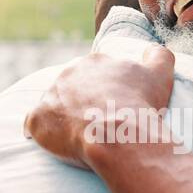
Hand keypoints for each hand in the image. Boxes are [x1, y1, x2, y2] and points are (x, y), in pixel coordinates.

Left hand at [24, 44, 173, 168]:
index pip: (95, 74)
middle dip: (81, 103)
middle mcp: (68, 73)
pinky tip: (54, 142)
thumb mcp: (159, 74)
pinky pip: (33, 126)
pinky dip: (41, 133)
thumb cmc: (140, 105)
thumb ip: (159, 56)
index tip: (112, 107)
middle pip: (72, 88)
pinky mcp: (38, 120)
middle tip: (96, 124)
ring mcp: (50, 96)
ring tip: (78, 136)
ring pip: (53, 105)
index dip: (103, 92)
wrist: (119, 134)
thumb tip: (153, 50)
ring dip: (61, 118)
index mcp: (95, 62)